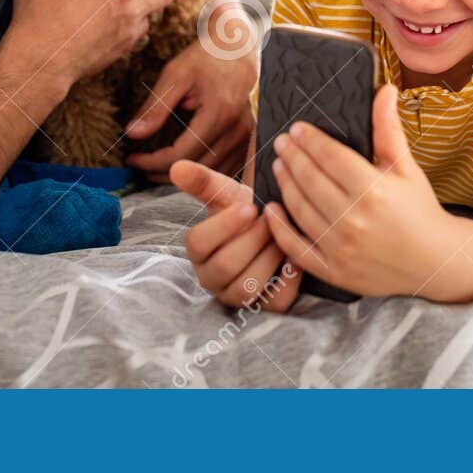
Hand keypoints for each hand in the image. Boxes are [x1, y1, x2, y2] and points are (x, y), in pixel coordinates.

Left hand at [127, 38, 255, 180]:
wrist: (239, 48)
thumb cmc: (207, 56)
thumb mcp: (176, 75)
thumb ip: (155, 107)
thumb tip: (132, 134)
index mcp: (220, 113)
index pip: (182, 155)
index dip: (153, 162)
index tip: (132, 159)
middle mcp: (238, 129)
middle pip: (198, 169)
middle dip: (164, 173)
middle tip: (139, 168)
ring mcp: (247, 135)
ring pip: (212, 173)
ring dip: (183, 177)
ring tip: (156, 169)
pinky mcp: (249, 138)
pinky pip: (226, 167)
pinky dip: (202, 172)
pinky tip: (183, 166)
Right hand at [172, 160, 300, 310]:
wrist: (272, 228)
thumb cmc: (245, 210)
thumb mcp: (226, 193)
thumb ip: (203, 181)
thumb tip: (176, 166)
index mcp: (199, 250)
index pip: (198, 243)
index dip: (224, 225)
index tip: (250, 207)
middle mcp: (212, 277)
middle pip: (225, 266)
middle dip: (253, 240)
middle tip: (271, 221)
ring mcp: (236, 295)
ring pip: (247, 288)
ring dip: (269, 258)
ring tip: (281, 237)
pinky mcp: (263, 306)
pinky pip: (275, 303)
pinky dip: (288, 280)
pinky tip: (295, 258)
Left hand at [263, 85, 456, 298]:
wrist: (434, 262)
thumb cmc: (420, 210)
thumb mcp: (407, 167)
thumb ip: (389, 129)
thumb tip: (385, 90)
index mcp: (374, 191)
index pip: (331, 157)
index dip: (310, 140)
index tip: (297, 129)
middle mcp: (354, 220)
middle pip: (310, 180)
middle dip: (292, 157)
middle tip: (282, 142)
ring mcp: (341, 248)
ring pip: (300, 209)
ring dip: (285, 184)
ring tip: (278, 165)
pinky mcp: (333, 271)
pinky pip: (296, 248)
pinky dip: (280, 228)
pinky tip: (271, 208)